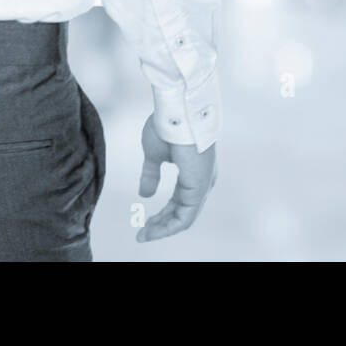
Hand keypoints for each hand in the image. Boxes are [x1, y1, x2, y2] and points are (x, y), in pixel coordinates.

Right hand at [136, 114, 215, 241]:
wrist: (176, 110)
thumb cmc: (167, 126)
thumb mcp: (154, 155)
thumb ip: (152, 174)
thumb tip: (145, 194)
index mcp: (195, 171)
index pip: (180, 200)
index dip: (163, 214)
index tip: (144, 222)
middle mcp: (202, 180)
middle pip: (182, 211)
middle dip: (161, 223)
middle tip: (142, 232)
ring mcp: (202, 184)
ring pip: (184, 217)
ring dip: (162, 228)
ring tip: (143, 235)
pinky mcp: (198, 188)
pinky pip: (185, 217)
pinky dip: (168, 227)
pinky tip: (152, 230)